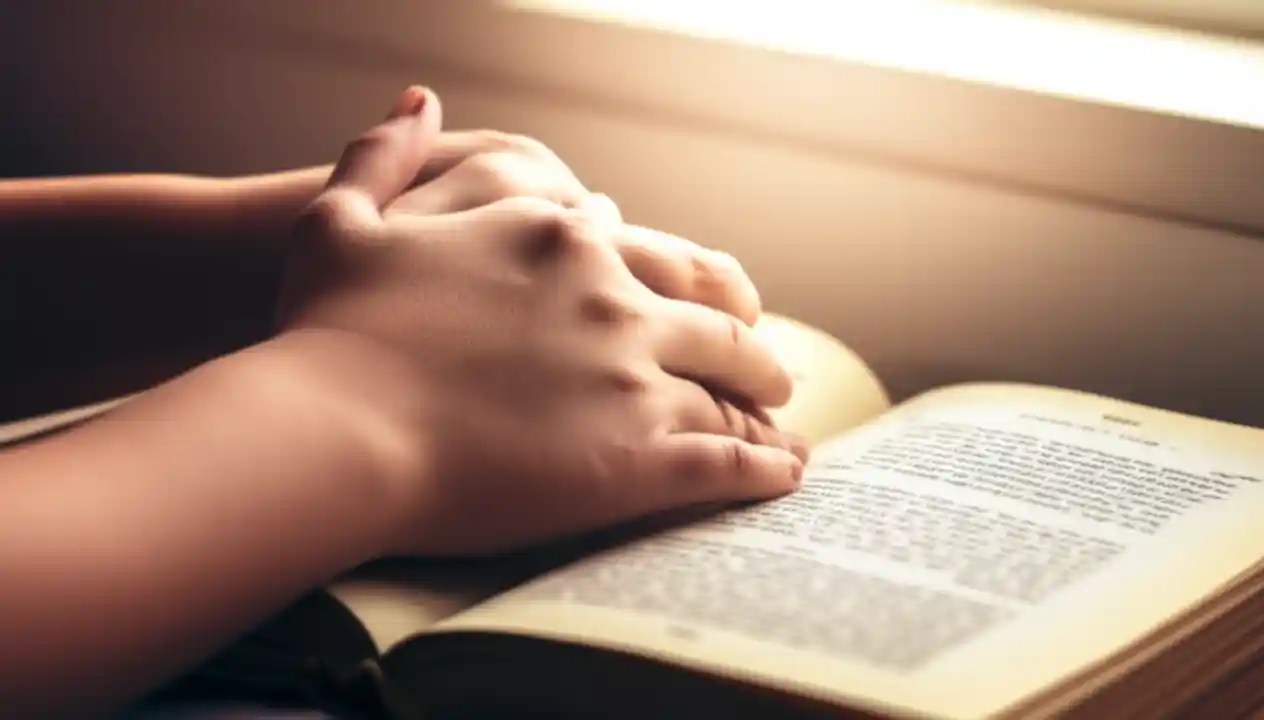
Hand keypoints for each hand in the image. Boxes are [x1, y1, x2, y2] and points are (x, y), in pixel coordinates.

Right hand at [276, 86, 805, 554]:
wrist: (331, 427)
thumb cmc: (327, 330)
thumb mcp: (343, 218)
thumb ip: (385, 154)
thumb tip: (417, 101)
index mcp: (556, 236)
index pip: (645, 252)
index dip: (673, 281)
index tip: (689, 301)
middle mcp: (611, 296)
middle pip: (708, 315)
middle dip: (745, 343)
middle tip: (767, 368)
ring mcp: (632, 375)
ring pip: (730, 386)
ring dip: (765, 407)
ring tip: (784, 425)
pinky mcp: (636, 456)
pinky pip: (724, 461)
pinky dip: (762, 470)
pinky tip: (781, 476)